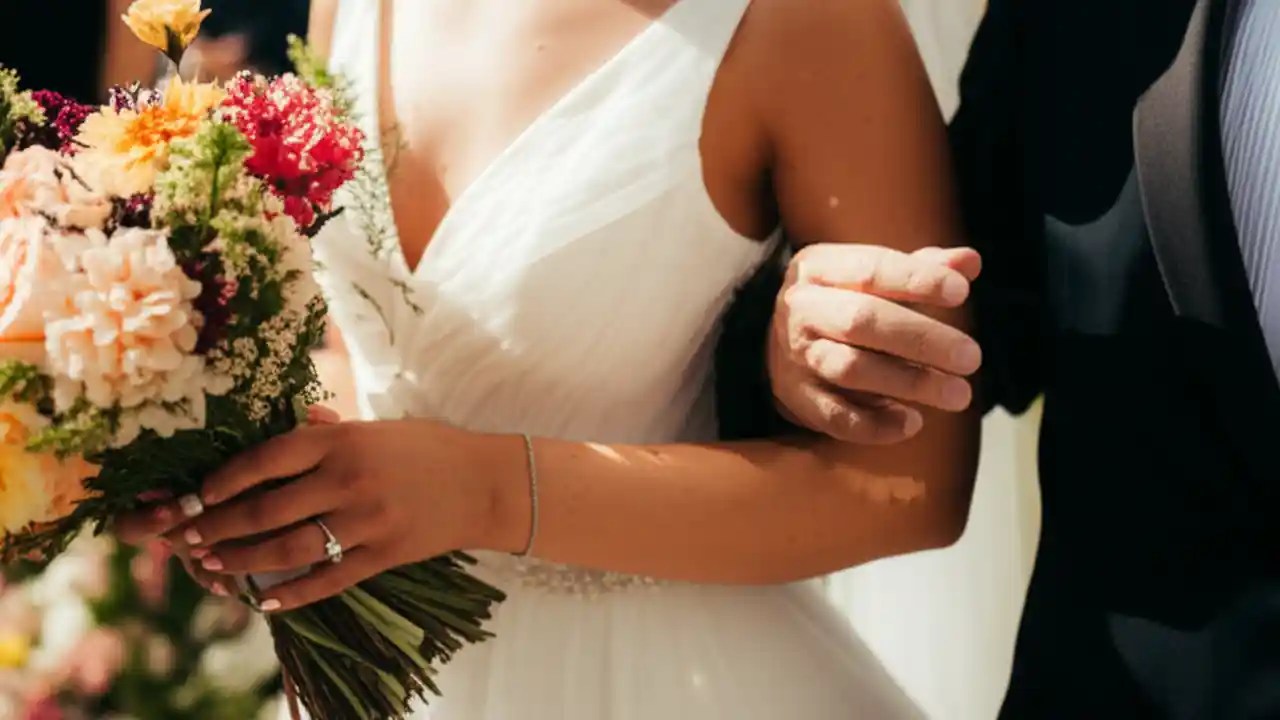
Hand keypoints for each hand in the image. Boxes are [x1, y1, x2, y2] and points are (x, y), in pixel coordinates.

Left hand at [114, 412, 508, 611]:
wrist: (487, 482)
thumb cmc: (428, 448)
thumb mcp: (376, 427)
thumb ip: (329, 430)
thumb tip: (289, 423)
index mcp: (343, 440)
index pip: (265, 459)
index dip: (223, 481)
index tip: (197, 495)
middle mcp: (349, 480)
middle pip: (266, 509)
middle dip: (220, 527)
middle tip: (189, 539)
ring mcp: (367, 521)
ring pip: (289, 548)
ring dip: (244, 561)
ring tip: (214, 566)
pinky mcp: (384, 555)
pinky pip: (328, 579)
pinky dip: (294, 593)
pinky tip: (267, 600)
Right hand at [770, 244, 982, 443]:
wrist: (780, 340)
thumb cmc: (843, 300)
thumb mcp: (871, 274)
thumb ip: (921, 267)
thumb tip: (969, 261)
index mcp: (820, 268)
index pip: (870, 269)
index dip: (916, 279)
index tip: (961, 292)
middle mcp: (802, 309)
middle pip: (860, 320)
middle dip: (921, 338)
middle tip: (971, 357)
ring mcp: (797, 356)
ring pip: (850, 369)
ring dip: (909, 383)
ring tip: (958, 394)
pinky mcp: (798, 398)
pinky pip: (836, 416)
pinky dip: (875, 424)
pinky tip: (912, 423)